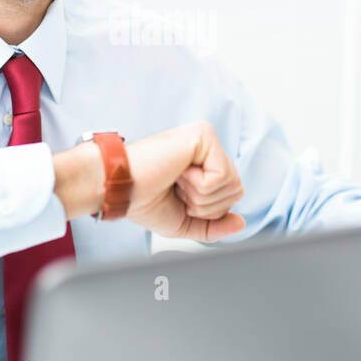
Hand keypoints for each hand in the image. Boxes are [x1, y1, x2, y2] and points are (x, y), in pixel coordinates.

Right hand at [121, 121, 244, 241]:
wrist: (119, 188)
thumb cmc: (143, 200)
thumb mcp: (184, 222)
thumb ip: (214, 225)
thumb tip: (241, 223)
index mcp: (203, 163)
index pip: (231, 195)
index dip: (207, 210)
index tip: (177, 196)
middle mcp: (207, 147)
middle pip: (236, 191)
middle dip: (206, 205)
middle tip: (177, 190)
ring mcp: (206, 138)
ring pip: (232, 185)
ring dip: (200, 196)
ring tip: (176, 181)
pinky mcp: (203, 135)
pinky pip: (222, 176)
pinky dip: (199, 186)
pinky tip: (178, 173)